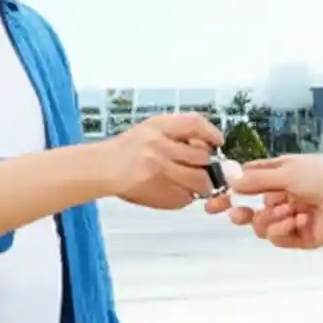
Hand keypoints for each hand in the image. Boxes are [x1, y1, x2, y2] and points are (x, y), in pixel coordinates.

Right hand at [96, 113, 222, 209]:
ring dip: (202, 183)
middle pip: (202, 157)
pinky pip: (186, 198)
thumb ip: (179, 131)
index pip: (195, 125)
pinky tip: (177, 190)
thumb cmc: (129, 148)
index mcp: (159, 128)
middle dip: (209, 164)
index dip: (211, 133)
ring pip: (199, 181)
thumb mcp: (153, 127)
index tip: (217, 141)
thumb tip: (208, 141)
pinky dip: (186, 196)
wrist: (105, 167)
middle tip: (207, 167)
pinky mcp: (159, 194)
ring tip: (195, 181)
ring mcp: (160, 172)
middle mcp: (160, 148)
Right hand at [204, 155, 322, 248]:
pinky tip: (297, 221)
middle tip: (235, 214)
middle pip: (251, 210)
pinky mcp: (299, 237)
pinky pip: (277, 238)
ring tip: (289, 212)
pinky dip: (282, 230)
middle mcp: (284, 196)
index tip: (214, 201)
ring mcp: (291, 217)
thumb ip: (255, 180)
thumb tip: (231, 180)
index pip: (248, 183)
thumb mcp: (285, 172)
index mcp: (280, 175)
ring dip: (271, 219)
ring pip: (262, 225)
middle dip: (241, 213)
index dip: (231, 192)